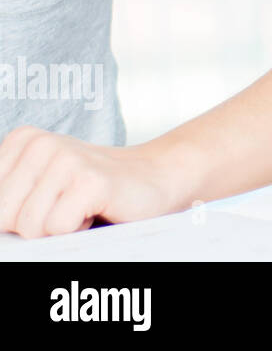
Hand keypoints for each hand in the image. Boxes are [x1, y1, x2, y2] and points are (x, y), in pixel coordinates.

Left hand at [0, 127, 181, 237]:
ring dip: (59, 227)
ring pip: (29, 226)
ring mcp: (66, 159)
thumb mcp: (39, 186)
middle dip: (34, 224)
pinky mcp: (91, 180)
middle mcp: (40, 144)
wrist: (157, 176)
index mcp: (22, 141)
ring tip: (82, 205)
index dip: (17, 215)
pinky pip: (58, 228)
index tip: (48, 200)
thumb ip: (8, 197)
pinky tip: (96, 209)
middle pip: (3, 216)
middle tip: (66, 205)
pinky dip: (79, 228)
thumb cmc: (94, 189)